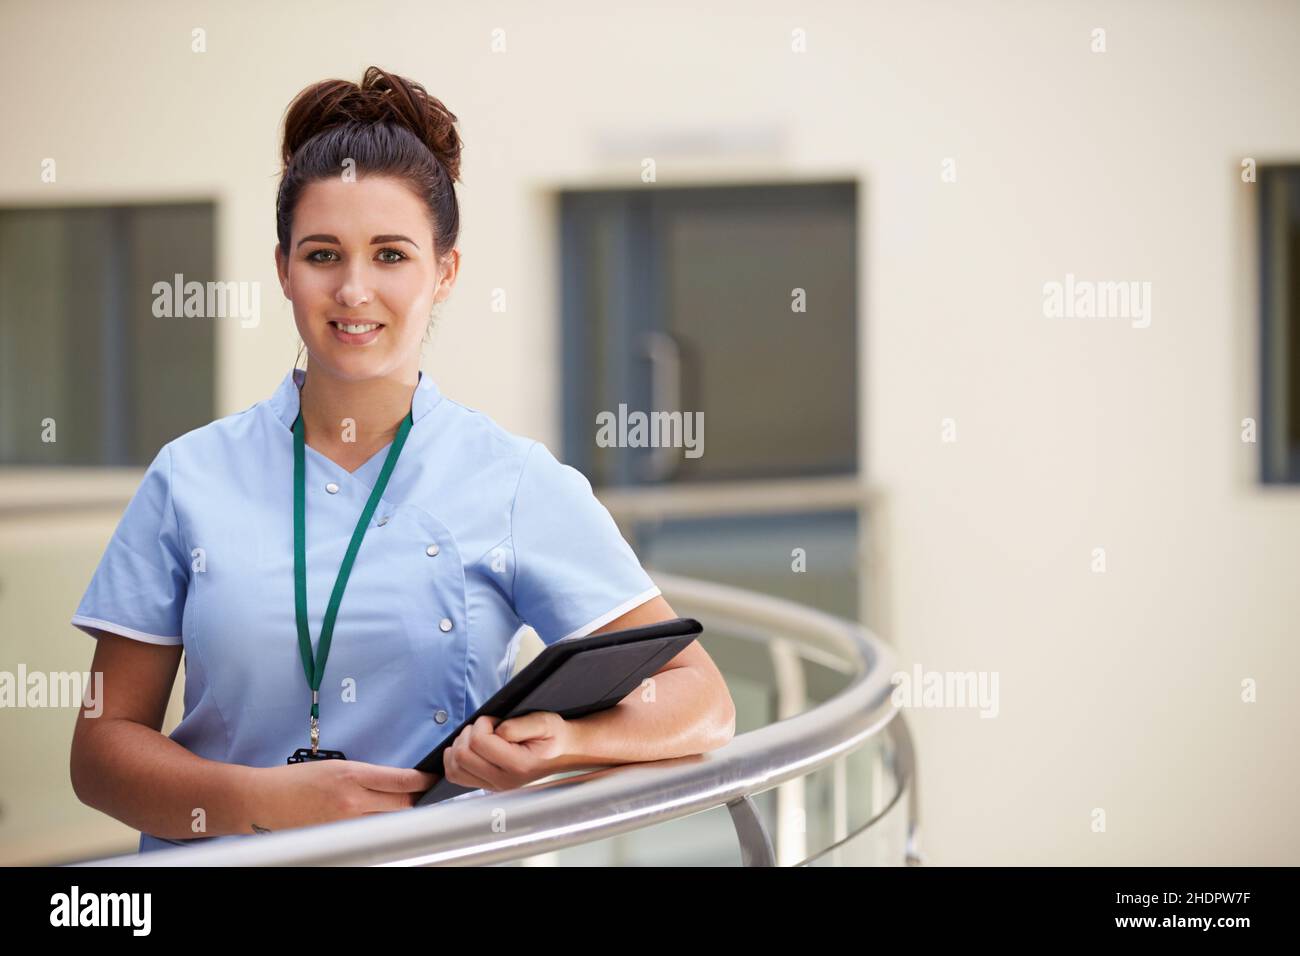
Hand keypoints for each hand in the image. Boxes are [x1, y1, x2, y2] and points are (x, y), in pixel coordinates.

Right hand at [248, 760, 437, 832]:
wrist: (264, 800)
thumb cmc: (296, 779)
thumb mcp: (336, 766)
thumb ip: (366, 775)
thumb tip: (396, 781)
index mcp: (351, 775)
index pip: (401, 780)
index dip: (423, 781)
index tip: (432, 779)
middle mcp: (351, 801)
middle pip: (401, 804)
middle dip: (417, 799)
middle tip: (426, 794)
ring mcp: (345, 823)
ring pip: (388, 821)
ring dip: (399, 814)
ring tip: (406, 806)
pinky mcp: (338, 838)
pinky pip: (369, 832)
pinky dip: (379, 826)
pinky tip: (381, 820)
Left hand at [442, 712, 573, 790]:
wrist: (562, 753)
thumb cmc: (553, 736)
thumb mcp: (545, 722)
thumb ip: (519, 726)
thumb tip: (497, 731)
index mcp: (517, 766)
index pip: (478, 743)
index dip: (482, 724)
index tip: (496, 721)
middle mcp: (503, 781)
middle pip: (461, 757)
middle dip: (468, 734)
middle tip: (486, 727)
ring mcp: (493, 786)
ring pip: (454, 769)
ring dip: (460, 746)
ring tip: (478, 737)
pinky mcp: (486, 786)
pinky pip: (456, 775)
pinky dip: (456, 759)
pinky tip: (470, 748)